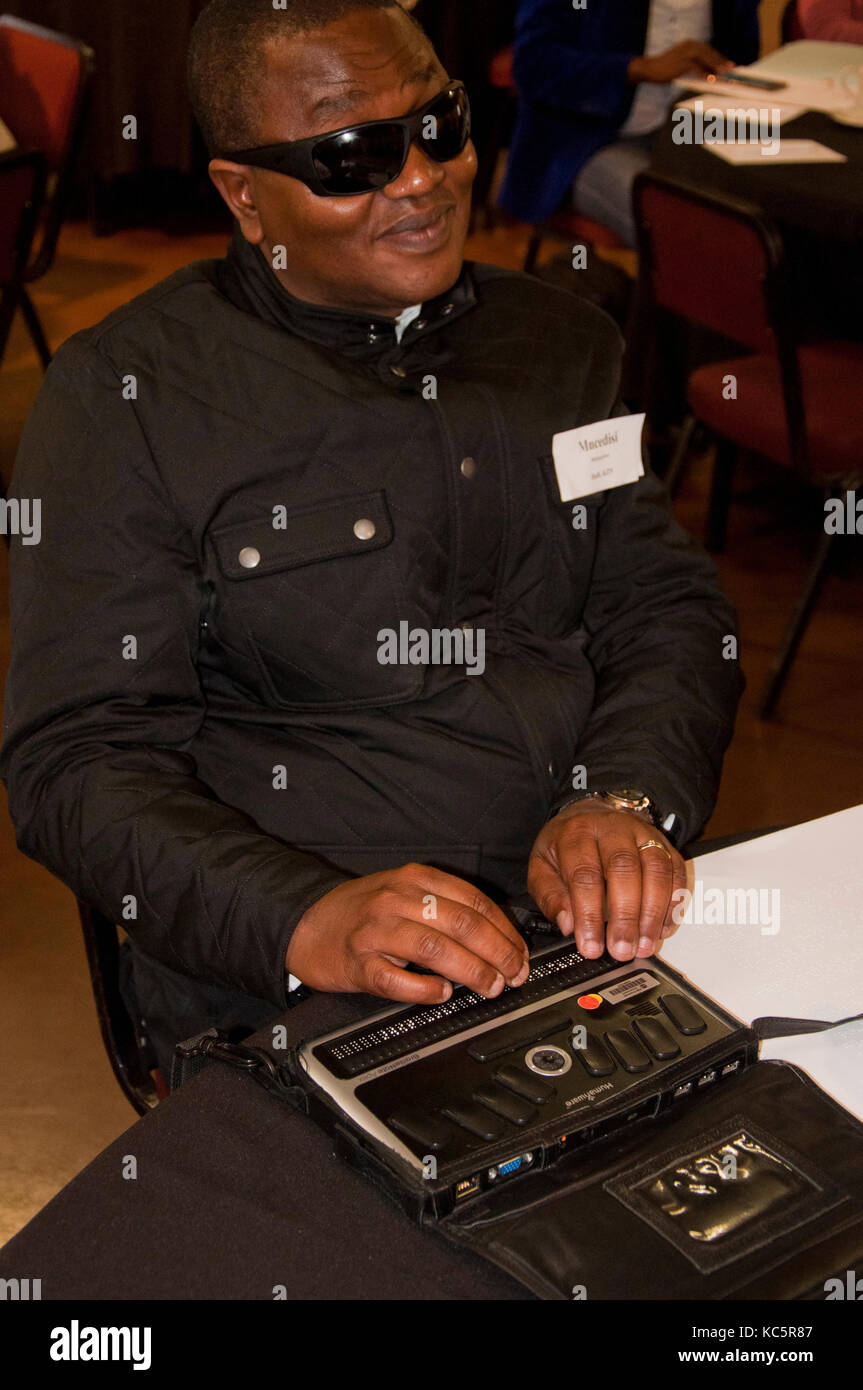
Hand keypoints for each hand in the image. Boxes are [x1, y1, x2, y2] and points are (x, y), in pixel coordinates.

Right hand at [285, 863, 529, 1003]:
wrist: (304, 923)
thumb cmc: (360, 913)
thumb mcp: (402, 892)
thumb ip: (443, 906)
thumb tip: (496, 937)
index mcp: (414, 879)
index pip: (473, 901)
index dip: (505, 930)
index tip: (521, 952)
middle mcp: (397, 899)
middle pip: (462, 924)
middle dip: (498, 952)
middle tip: (515, 974)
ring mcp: (376, 931)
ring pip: (435, 948)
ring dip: (472, 971)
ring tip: (491, 986)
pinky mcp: (357, 963)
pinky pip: (397, 979)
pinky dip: (425, 989)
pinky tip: (442, 994)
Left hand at [527, 802, 686, 961]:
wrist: (591, 812)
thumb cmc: (567, 845)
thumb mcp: (542, 867)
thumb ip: (551, 896)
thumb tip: (568, 924)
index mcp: (577, 834)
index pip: (585, 875)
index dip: (589, 915)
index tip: (591, 946)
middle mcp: (612, 829)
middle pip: (624, 870)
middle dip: (625, 916)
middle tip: (622, 950)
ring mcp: (642, 834)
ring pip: (655, 869)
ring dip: (652, 913)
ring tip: (644, 945)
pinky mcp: (663, 843)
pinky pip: (675, 870)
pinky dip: (673, 902)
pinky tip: (662, 928)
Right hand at [628, 41, 732, 84]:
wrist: (649, 68)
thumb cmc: (665, 69)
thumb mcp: (681, 64)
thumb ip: (694, 65)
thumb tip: (707, 73)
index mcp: (690, 44)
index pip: (708, 50)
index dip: (719, 57)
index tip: (729, 64)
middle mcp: (689, 45)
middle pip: (709, 52)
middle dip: (721, 61)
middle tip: (731, 68)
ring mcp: (685, 53)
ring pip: (705, 58)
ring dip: (716, 66)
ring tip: (725, 73)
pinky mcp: (681, 62)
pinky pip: (696, 67)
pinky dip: (704, 73)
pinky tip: (711, 79)